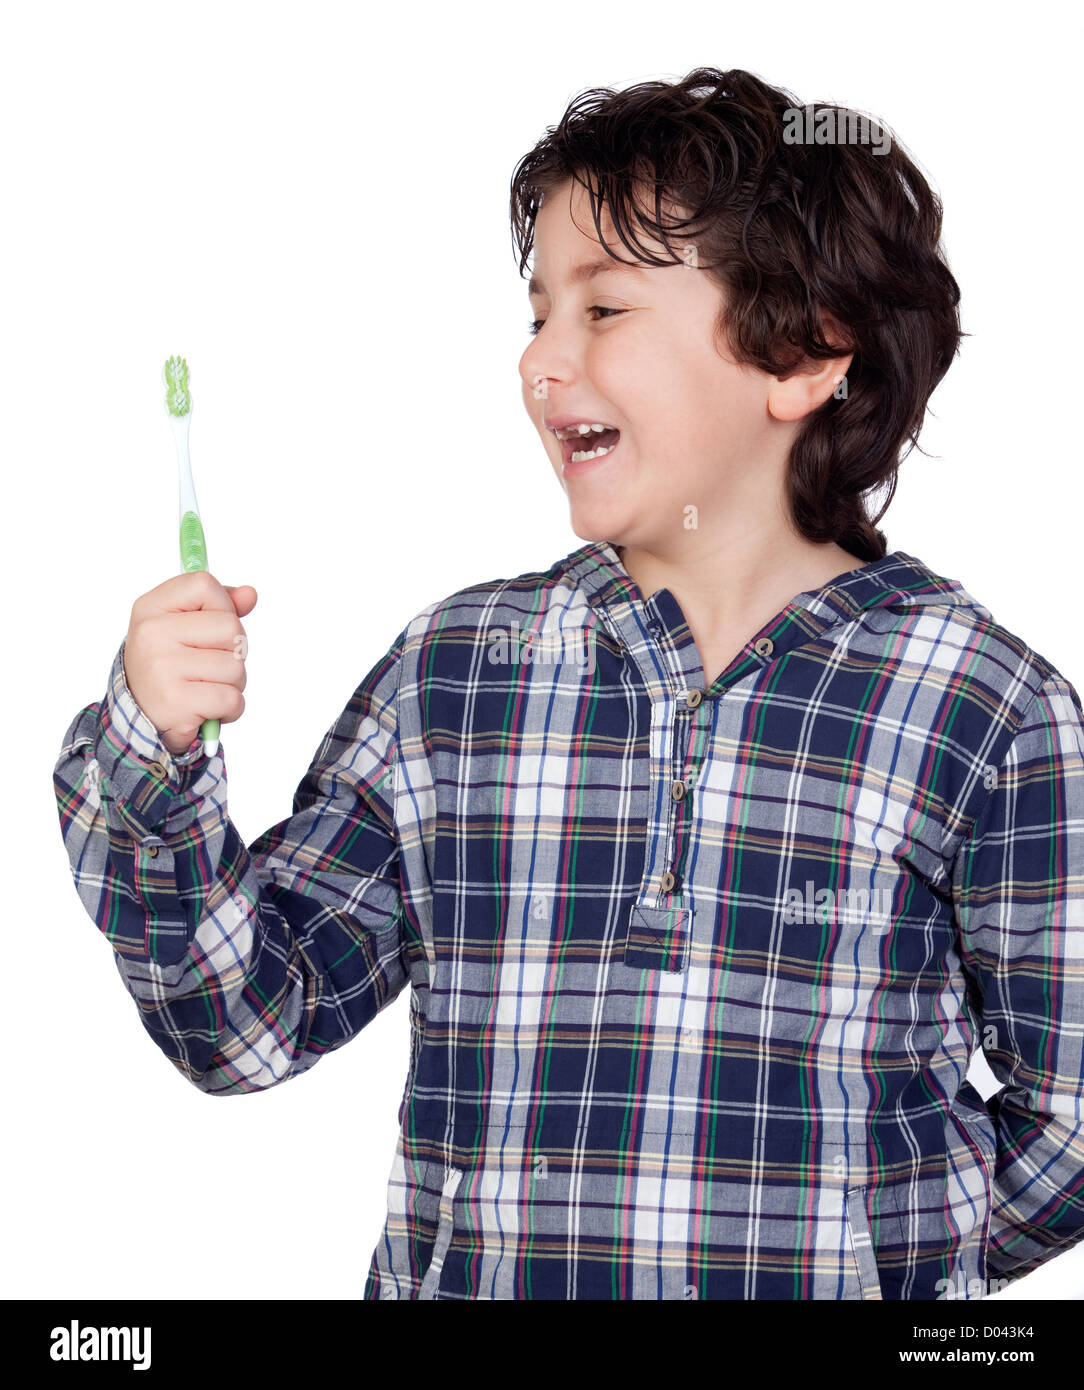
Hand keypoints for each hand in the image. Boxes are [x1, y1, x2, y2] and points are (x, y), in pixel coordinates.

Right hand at [123, 572, 257, 756]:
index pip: (204, 584)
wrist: (141, 716)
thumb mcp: (183, 625)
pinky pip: (231, 699)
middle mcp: (152, 633)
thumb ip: (218, 606)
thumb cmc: (168, 665)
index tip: (211, 628)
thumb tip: (250, 594)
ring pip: (235, 666)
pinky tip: (210, 709)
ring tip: (207, 688)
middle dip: (234, 651)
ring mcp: (162, 667)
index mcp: (151, 607)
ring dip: (233, 683)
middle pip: (230, 627)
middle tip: (212, 665)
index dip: (223, 606)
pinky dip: (231, 709)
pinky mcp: (176, 701)